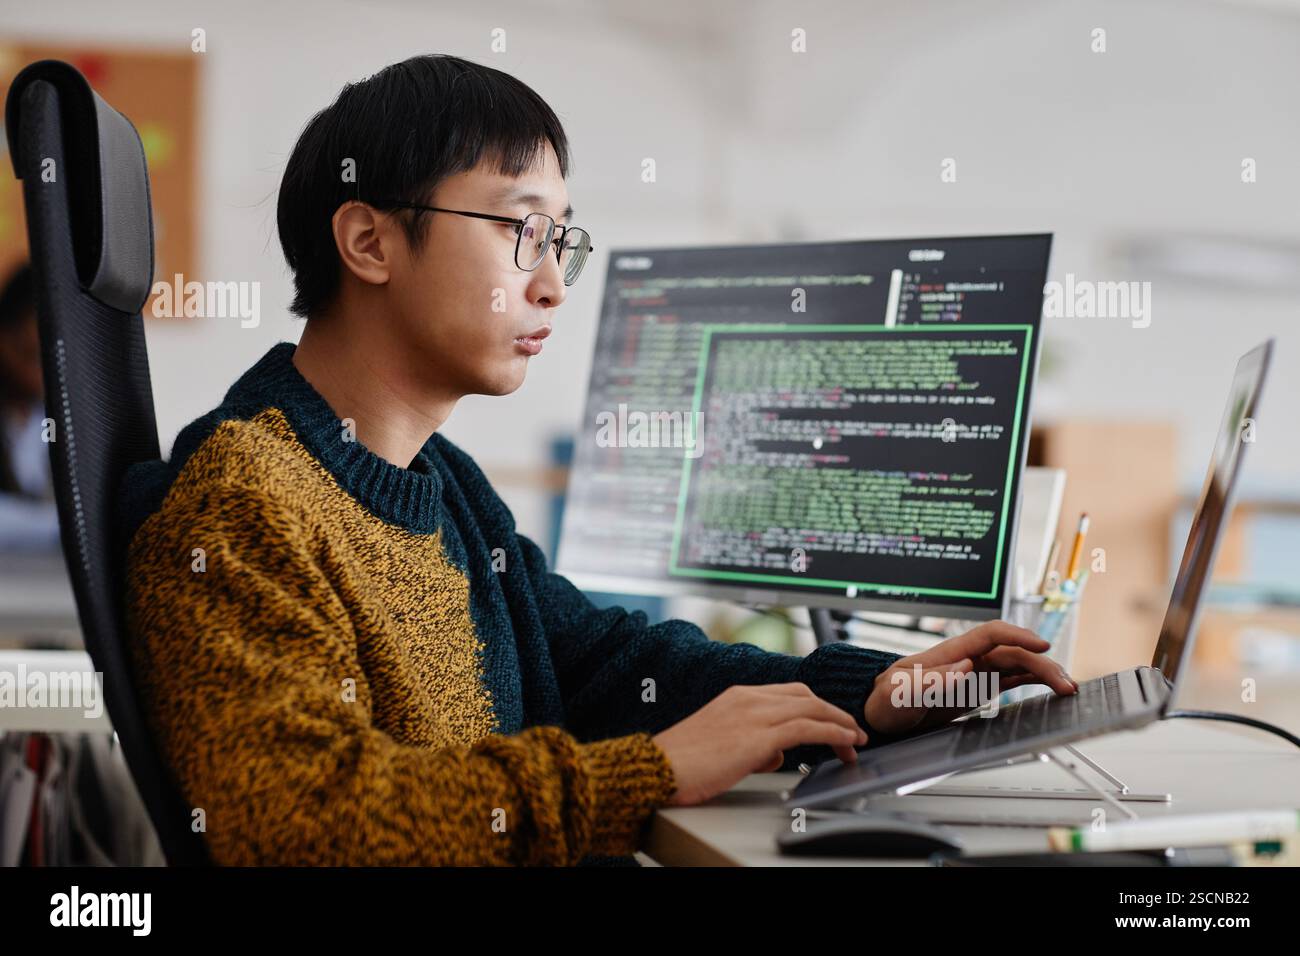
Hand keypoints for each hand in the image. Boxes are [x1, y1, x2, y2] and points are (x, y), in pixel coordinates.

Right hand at [651, 683, 866, 806]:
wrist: (657, 769)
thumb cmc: (682, 764)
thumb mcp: (721, 746)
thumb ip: (752, 744)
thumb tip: (775, 754)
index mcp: (737, 696)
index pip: (789, 693)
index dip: (816, 706)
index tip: (831, 722)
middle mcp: (748, 698)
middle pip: (805, 695)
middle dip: (833, 713)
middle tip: (851, 733)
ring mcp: (754, 714)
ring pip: (812, 708)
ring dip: (840, 723)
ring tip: (856, 741)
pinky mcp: (759, 736)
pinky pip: (808, 728)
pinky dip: (833, 732)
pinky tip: (846, 742)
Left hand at [864, 621, 1078, 735]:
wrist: (880, 712)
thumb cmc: (885, 698)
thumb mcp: (901, 693)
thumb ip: (930, 681)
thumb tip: (966, 667)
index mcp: (950, 652)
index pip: (990, 634)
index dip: (1017, 636)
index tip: (1040, 645)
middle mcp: (968, 658)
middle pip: (1012, 652)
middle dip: (1041, 663)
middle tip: (1064, 683)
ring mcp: (977, 672)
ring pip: (1018, 665)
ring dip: (1044, 673)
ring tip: (1068, 688)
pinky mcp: (979, 688)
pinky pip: (1013, 680)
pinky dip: (1035, 682)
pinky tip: (1053, 689)